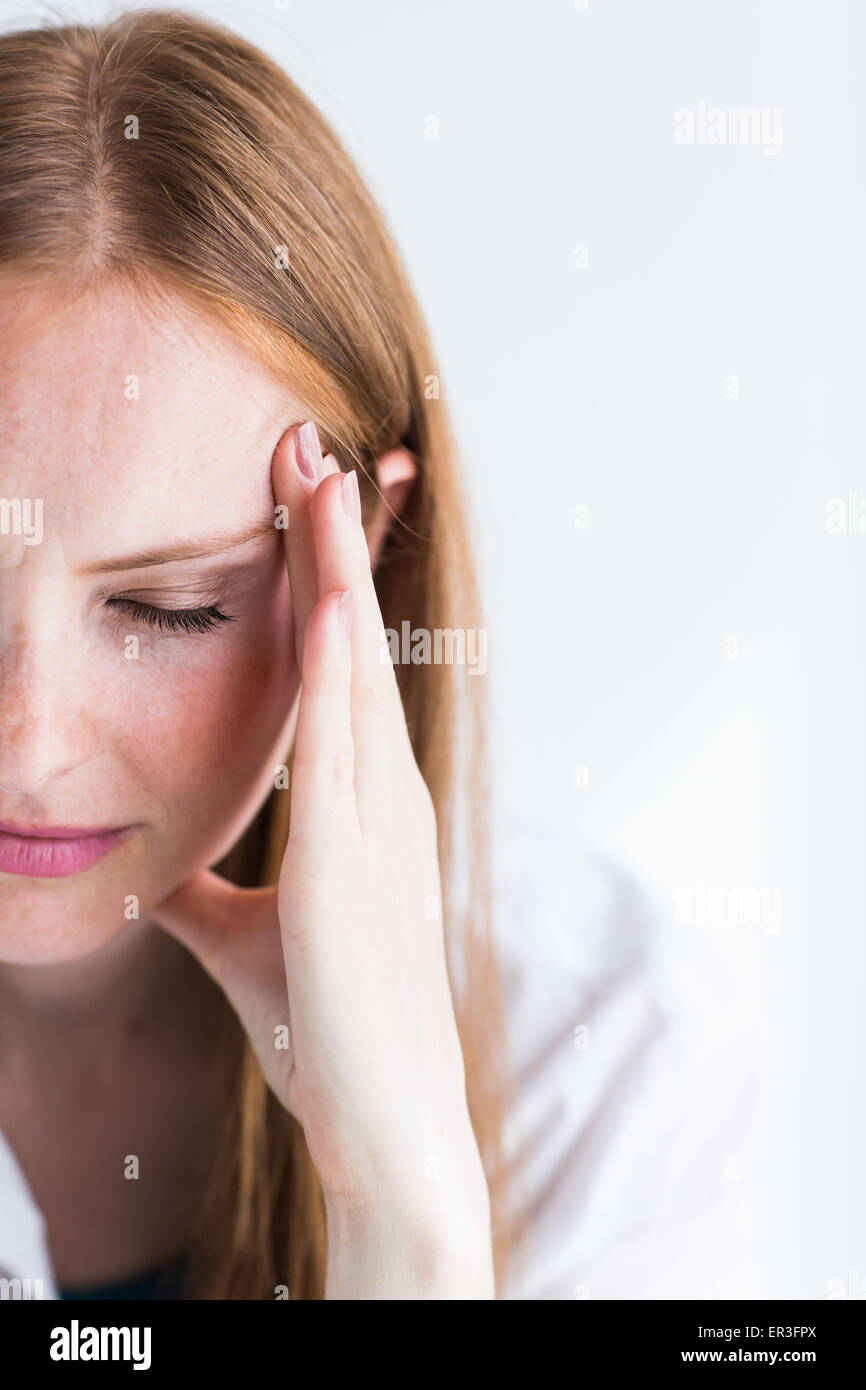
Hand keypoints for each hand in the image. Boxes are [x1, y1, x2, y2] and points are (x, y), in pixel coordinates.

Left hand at [151, 421, 493, 1296]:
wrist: (383, 1121)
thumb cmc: (330, 1026)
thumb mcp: (251, 937)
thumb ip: (210, 892)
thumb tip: (161, 867)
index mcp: (369, 805)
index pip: (343, 668)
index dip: (324, 580)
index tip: (304, 500)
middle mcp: (385, 798)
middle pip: (355, 644)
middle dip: (332, 543)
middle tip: (312, 443)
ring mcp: (376, 831)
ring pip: (353, 674)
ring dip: (333, 574)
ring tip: (317, 480)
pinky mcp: (346, 876)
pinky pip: (338, 755)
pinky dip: (330, 675)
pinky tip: (317, 608)